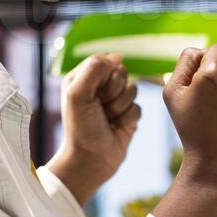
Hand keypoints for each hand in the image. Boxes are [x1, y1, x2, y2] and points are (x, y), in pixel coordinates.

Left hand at [45, 53, 140, 203]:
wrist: (91, 160)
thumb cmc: (80, 128)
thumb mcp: (78, 94)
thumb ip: (94, 69)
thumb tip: (117, 56)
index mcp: (82, 78)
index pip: (105, 60)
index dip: (105, 74)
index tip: (95, 90)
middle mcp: (98, 88)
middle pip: (122, 73)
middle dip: (114, 91)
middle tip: (100, 107)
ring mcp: (114, 101)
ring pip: (133, 89)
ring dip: (120, 106)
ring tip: (107, 119)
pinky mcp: (127, 115)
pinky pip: (139, 107)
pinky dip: (128, 118)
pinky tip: (116, 127)